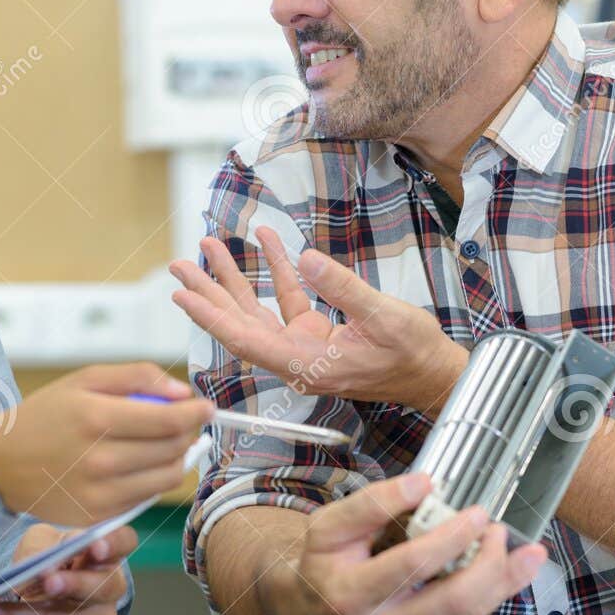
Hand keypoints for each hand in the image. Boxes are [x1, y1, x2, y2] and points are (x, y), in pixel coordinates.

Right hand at [0, 362, 211, 525]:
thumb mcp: (84, 380)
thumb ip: (137, 377)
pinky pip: (146, 497)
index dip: (196, 414)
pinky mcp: (98, 516)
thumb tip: (182, 393)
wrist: (1, 464)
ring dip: (175, 458)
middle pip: (173, 449)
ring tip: (163, 443)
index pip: (168, 420)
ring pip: (167, 478)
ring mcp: (100, 493)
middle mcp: (100, 460)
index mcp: (96, 418)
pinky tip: (137, 464)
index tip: (206, 407)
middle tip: (182, 421)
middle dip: (186, 432)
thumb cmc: (46, 415)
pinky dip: (151, 479)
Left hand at [0, 523, 134, 614]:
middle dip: (72, 585)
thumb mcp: (42, 539)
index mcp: (108, 551)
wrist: (44, 585)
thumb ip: (43, 548)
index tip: (94, 546)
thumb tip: (41, 565)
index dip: (113, 544)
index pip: (123, 542)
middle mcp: (111, 584)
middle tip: (48, 581)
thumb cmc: (50, 555)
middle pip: (101, 586)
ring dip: (27, 612)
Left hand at [170, 228, 466, 411]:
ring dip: (234, 280)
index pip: (247, 341)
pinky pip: (288, 299)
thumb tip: (308, 259)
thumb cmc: (413, 355)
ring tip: (210, 247)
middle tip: (180, 265)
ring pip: (258, 311)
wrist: (434, 373)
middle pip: (241, 324)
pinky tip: (266, 241)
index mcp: (307, 364)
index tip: (183, 295)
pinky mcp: (317, 332)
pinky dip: (277, 270)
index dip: (212, 318)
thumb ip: (343, 288)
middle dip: (209, 293)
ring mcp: (304, 345)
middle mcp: (297, 357)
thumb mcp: (383, 317)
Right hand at [265, 472, 545, 614]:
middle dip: (487, 564)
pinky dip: (486, 600)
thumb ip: (373, 503)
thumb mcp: (331, 525)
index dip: (450, 537)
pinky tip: (499, 576)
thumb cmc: (324, 563)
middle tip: (497, 532)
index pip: (410, 565)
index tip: (476, 514)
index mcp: (348, 594)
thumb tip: (423, 483)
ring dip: (498, 582)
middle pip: (451, 601)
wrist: (308, 613)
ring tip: (516, 551)